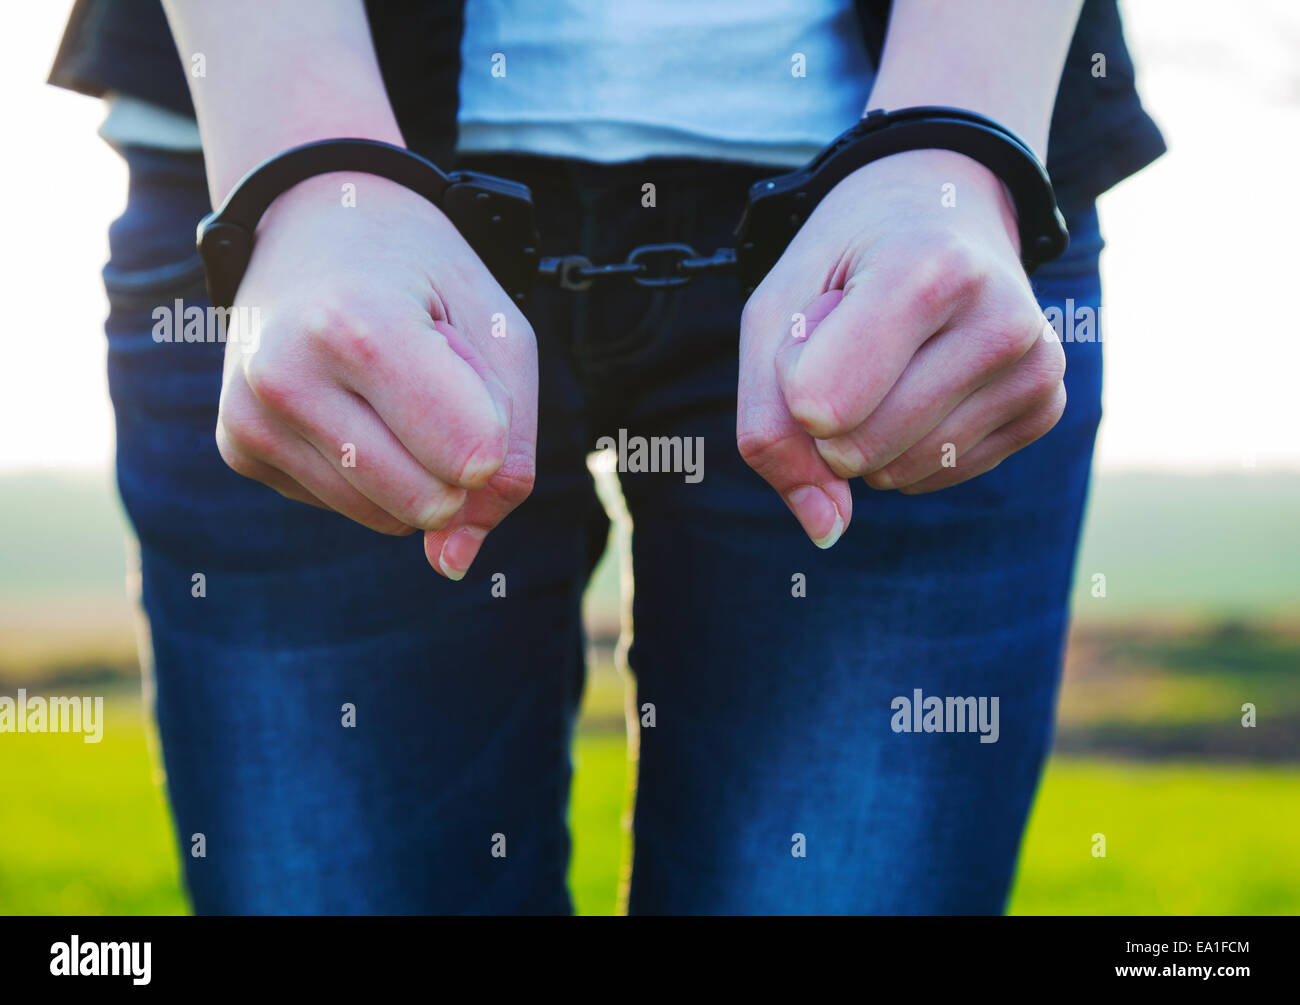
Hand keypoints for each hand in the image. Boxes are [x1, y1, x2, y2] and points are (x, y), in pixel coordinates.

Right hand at [215, 173, 536, 579]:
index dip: (495, 428)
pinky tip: (351, 401)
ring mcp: (249, 417)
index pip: (471, 459)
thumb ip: (510, 451)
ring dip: (418, 467)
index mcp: (354, 325)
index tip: (466, 366)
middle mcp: (284, 375)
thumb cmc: (424, 274)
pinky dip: (375, 471)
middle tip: (428, 372)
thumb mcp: (500, 333)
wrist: (312, 222)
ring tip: (387, 382)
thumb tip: (451, 566)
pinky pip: (352, 509)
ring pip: (393, 519)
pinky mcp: (238, 450)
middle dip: (459, 459)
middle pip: (432, 503)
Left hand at [737, 148, 1065, 547]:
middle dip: (826, 415)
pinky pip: (936, 476)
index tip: (820, 318)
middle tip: (854, 336)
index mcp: (927, 271)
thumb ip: (770, 426)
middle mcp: (1000, 319)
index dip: (792, 380)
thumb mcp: (774, 313)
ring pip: (895, 473)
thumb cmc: (845, 259)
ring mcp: (1036, 366)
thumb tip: (827, 529)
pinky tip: (923, 380)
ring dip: (864, 434)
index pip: (818, 407)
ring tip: (890, 354)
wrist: (944, 208)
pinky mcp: (1047, 405)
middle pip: (855, 450)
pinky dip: (904, 446)